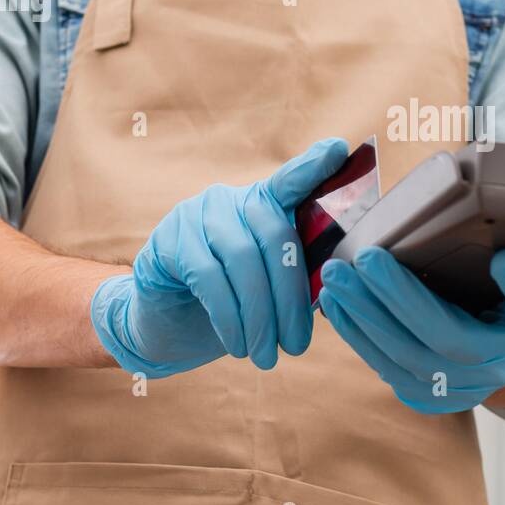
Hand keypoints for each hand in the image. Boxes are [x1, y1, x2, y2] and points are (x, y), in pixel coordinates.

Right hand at [90, 138, 348, 377]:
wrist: (165, 323)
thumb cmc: (230, 303)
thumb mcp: (267, 287)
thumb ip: (297, 274)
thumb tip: (336, 285)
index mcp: (262, 203)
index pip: (291, 181)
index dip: (314, 166)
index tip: (339, 149)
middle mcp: (231, 199)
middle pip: (274, 235)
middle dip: (290, 296)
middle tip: (297, 345)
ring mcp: (196, 214)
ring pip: (242, 260)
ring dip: (259, 315)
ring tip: (267, 355)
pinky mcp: (169, 240)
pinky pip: (208, 277)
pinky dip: (229, 316)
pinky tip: (237, 344)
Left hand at [318, 247, 504, 412]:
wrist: (494, 348)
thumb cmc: (497, 297)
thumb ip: (502, 255)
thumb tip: (485, 236)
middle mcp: (501, 364)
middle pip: (446, 338)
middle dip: (397, 297)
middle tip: (364, 259)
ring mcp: (465, 389)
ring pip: (407, 359)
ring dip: (365, 316)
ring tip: (336, 279)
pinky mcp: (431, 399)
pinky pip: (388, 371)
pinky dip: (358, 335)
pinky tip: (337, 305)